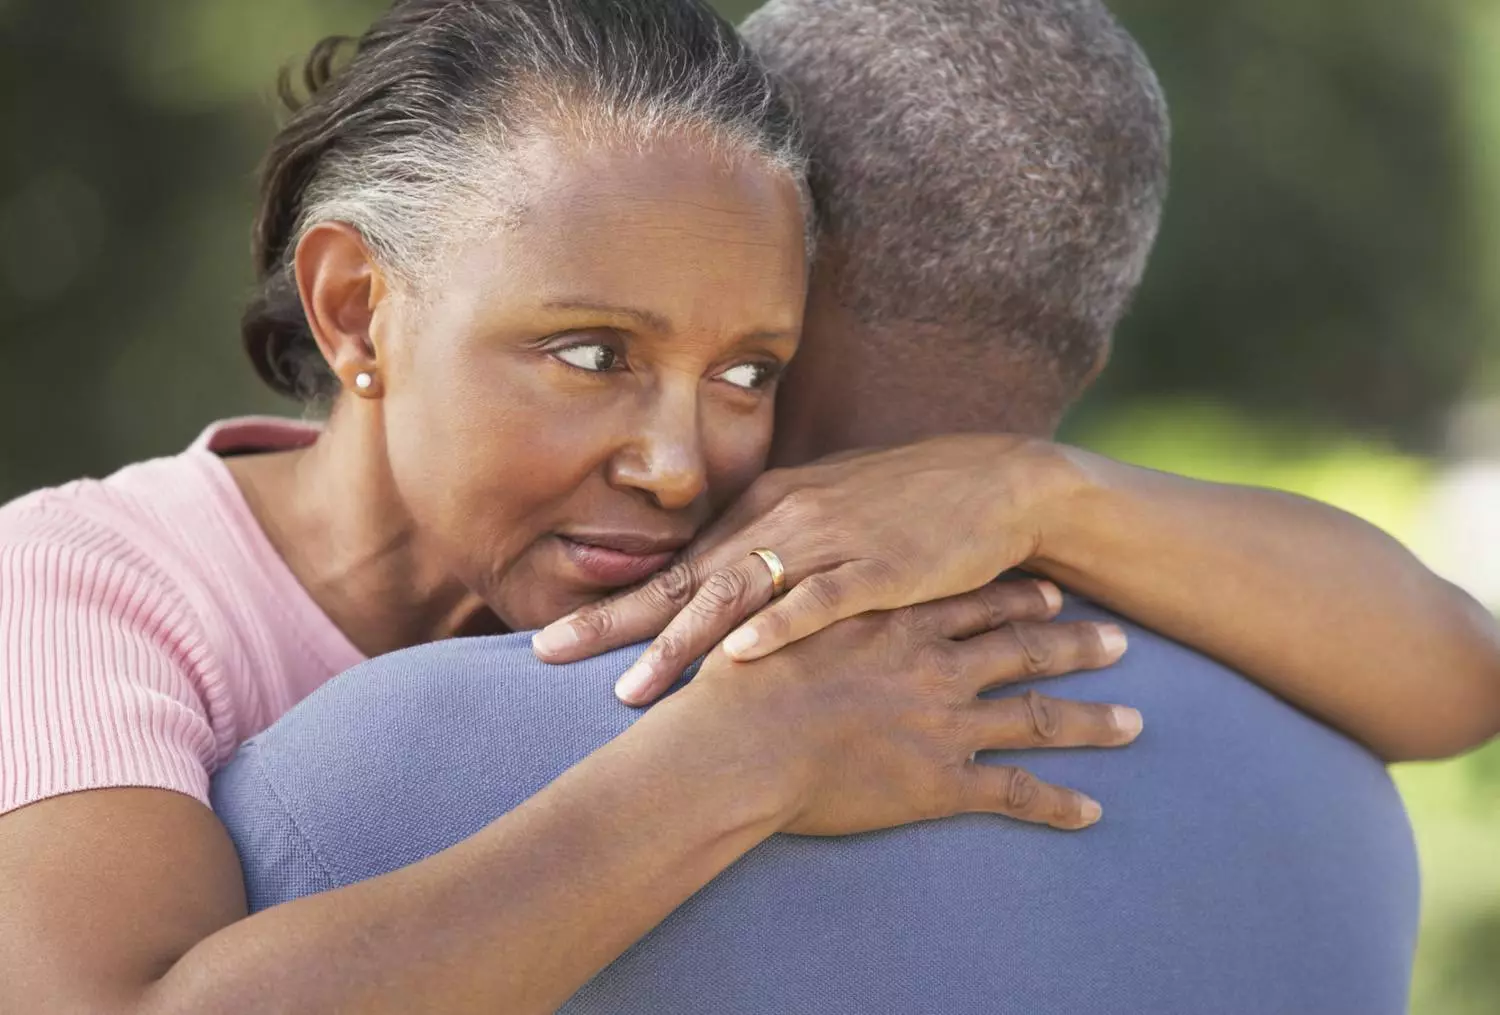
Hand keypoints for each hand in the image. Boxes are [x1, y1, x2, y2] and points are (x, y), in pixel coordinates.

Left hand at [533, 435, 1080, 703]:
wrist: (997, 483)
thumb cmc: (910, 506)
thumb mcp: (830, 515)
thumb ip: (776, 545)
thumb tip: (728, 591)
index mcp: (768, 507)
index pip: (681, 561)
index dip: (620, 598)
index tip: (563, 632)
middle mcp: (785, 518)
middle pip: (686, 577)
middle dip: (615, 620)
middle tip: (547, 653)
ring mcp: (830, 541)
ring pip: (738, 593)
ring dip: (681, 642)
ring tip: (630, 687)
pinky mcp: (879, 568)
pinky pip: (818, 599)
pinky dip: (777, 627)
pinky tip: (739, 657)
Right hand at [673, 581, 1137, 833]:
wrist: (737, 743)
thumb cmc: (740, 681)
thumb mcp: (769, 616)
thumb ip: (799, 601)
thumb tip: (786, 588)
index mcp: (898, 624)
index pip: (973, 602)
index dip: (1017, 597)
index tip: (1052, 593)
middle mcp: (934, 667)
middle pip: (1022, 649)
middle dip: (1076, 646)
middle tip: (1119, 642)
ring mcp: (944, 723)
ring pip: (1036, 716)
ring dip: (1090, 721)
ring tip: (1135, 722)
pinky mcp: (940, 783)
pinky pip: (1014, 793)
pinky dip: (1058, 804)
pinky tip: (1092, 812)